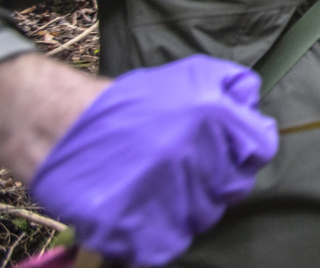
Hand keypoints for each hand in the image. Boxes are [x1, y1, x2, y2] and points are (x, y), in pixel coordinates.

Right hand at [30, 55, 278, 266]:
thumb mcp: (188, 74)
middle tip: (187, 172)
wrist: (58, 124)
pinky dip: (163, 236)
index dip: (244, 152)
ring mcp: (172, 197)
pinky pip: (171, 245)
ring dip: (189, 208)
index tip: (225, 153)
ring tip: (162, 190)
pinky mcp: (141, 231)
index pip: (260, 149)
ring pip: (204, 218)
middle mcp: (200, 158)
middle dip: (216, 181)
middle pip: (234, 188)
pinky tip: (147, 215)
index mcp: (215, 117)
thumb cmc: (126, 102)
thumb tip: (252, 104)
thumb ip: (229, 85)